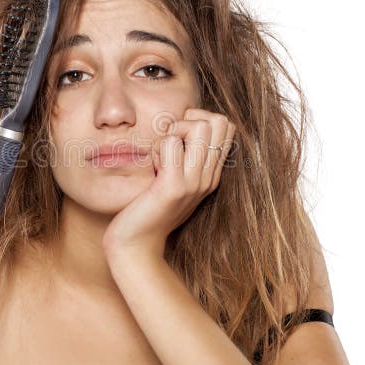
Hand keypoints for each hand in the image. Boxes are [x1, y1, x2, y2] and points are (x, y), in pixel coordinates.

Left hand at [102, 108, 235, 259]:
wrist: (137, 245)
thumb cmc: (149, 210)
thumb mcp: (174, 182)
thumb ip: (183, 159)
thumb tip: (181, 127)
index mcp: (211, 175)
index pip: (227, 126)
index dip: (202, 119)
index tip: (179, 136)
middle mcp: (208, 177)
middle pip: (219, 121)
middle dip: (190, 119)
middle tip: (169, 140)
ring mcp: (193, 182)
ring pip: (198, 128)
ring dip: (173, 132)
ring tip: (160, 156)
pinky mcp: (173, 186)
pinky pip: (171, 143)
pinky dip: (157, 147)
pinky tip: (151, 167)